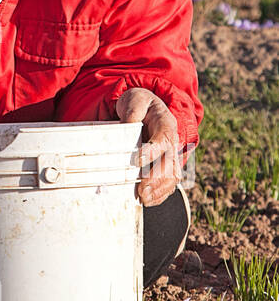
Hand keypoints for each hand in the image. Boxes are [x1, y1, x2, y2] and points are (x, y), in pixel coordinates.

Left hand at [115, 87, 182, 206]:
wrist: (146, 110)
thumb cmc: (139, 104)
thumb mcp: (135, 99)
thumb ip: (133, 109)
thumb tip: (128, 124)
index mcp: (165, 123)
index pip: (163, 138)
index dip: (152, 151)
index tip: (138, 160)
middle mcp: (172, 141)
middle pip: (169, 162)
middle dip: (156, 178)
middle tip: (142, 190)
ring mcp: (171, 155)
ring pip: (172, 176)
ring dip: (159, 190)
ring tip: (144, 199)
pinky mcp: (166, 166)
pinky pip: (169, 183)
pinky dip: (161, 194)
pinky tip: (149, 201)